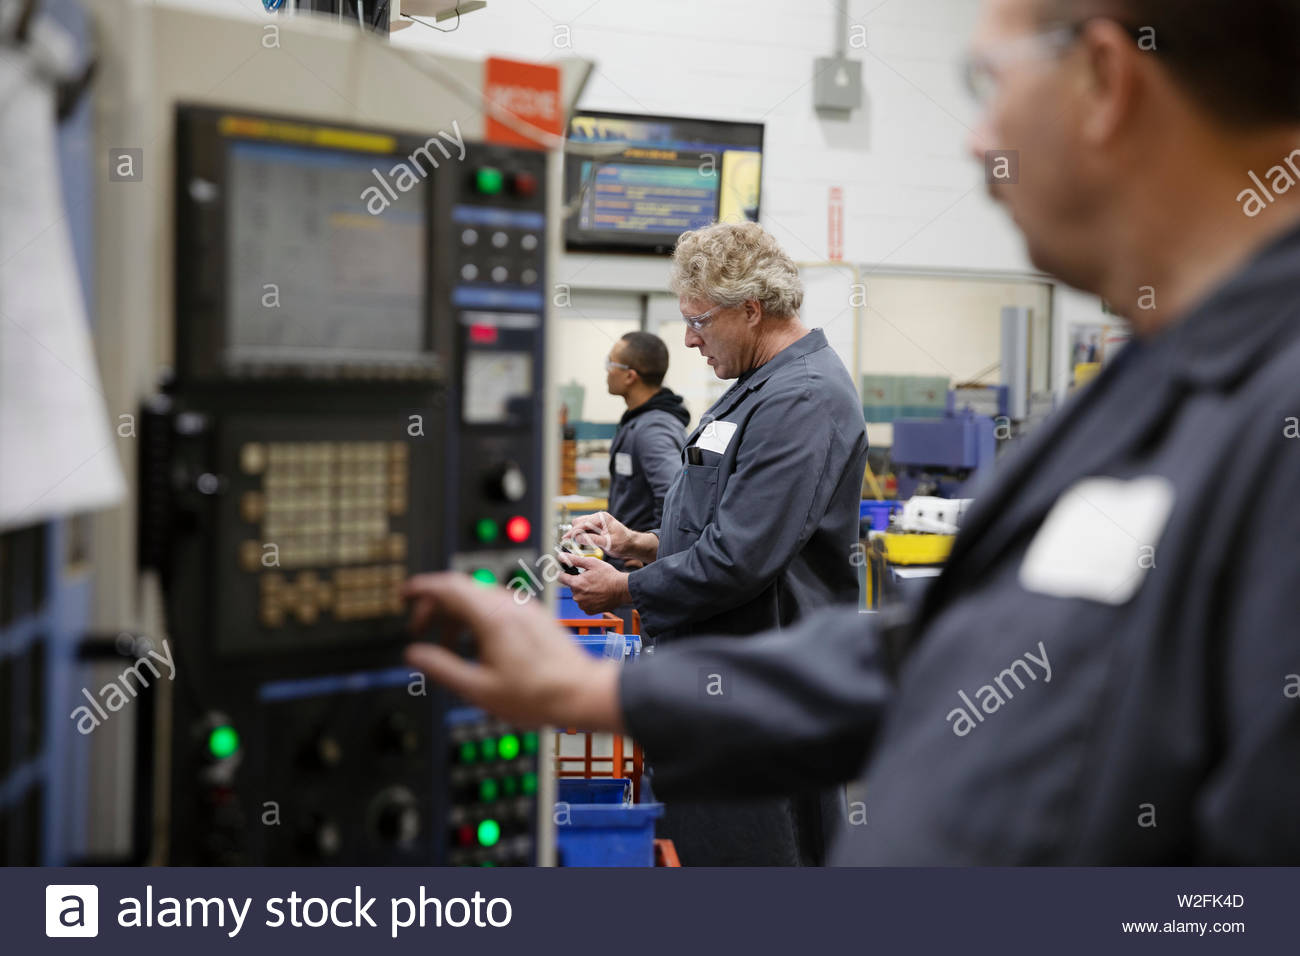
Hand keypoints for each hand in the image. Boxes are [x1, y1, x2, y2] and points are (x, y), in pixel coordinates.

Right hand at [402, 573, 622, 731]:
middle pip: (460, 589)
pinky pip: (496, 605)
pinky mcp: (534, 616)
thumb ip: (441, 668)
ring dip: (455, 615)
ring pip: (478, 597)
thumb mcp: (478, 689)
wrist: (581, 693)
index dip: (420, 588)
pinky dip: (475, 617)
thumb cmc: (536, 695)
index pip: (447, 586)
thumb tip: (414, 654)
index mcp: (492, 617)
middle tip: (418, 628)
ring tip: (447, 646)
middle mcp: (509, 605)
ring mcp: (524, 608)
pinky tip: (476, 644)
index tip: (404, 594)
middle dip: (433, 606)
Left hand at [558, 554, 630, 613]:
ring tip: (596, 587)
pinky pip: (584, 604)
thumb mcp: (592, 563)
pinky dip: (589, 600)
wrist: (622, 589)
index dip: (564, 573)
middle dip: (578, 582)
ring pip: (578, 596)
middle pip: (572, 587)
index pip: (561, 578)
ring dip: (584, 592)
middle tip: (590, 579)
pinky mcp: (589, 611)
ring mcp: (583, 605)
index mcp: (576, 584)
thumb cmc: (609, 576)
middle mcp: (578, 597)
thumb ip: (575, 560)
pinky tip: (597, 595)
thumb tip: (562, 556)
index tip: (568, 573)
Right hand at [567, 511, 635, 558]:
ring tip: (577, 544)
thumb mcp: (608, 543)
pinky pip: (584, 529)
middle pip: (578, 522)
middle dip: (574, 532)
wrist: (631, 545)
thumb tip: (578, 537)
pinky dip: (581, 535)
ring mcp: (597, 522)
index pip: (582, 524)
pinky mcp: (596, 527)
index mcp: (602, 518)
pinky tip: (582, 542)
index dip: (573, 532)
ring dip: (577, 533)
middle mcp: (598, 517)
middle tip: (570, 543)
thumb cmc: (623, 543)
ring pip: (580, 525)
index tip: (565, 538)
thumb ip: (592, 539)